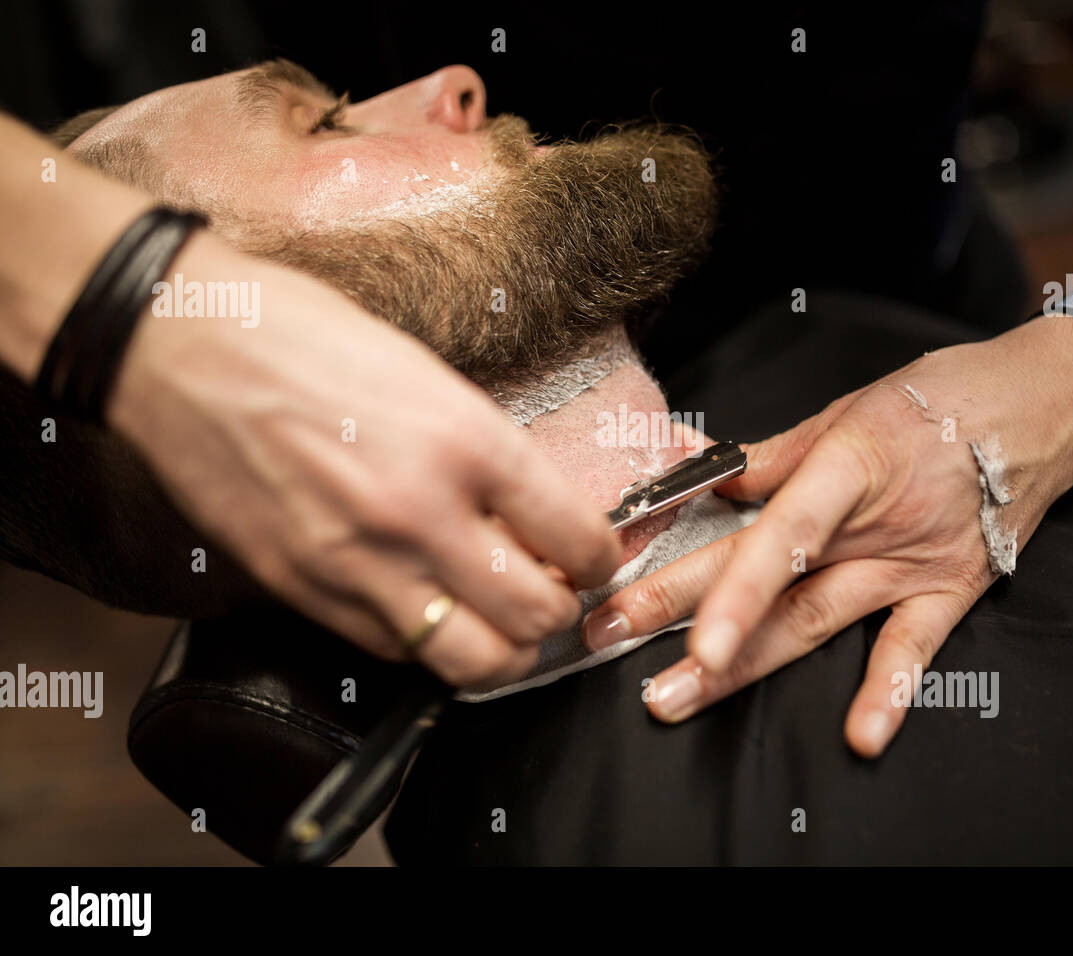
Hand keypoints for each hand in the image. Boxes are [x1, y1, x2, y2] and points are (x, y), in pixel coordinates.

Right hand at [108, 232, 619, 688]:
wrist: (179, 346)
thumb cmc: (299, 337)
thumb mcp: (425, 373)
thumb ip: (485, 450)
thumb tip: (534, 510)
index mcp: (465, 440)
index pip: (576, 536)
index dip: (600, 557)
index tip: (594, 556)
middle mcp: (420, 511)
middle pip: (537, 617)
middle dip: (561, 611)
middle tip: (552, 589)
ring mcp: (359, 561)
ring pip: (473, 661)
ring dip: (502, 650)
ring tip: (496, 618)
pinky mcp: (304, 590)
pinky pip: (395, 652)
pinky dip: (426, 644)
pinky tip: (423, 607)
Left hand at [585, 316, 1072, 753]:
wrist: (1048, 404)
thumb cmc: (947, 395)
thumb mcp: (854, 405)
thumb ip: (779, 452)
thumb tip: (712, 478)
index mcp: (849, 465)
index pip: (773, 533)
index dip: (715, 581)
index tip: (648, 612)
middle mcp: (878, 523)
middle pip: (774, 584)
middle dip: (687, 619)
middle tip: (615, 647)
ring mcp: (915, 563)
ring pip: (817, 624)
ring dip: (745, 666)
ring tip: (678, 697)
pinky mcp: (952, 590)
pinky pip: (915, 647)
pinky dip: (889, 692)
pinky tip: (861, 736)